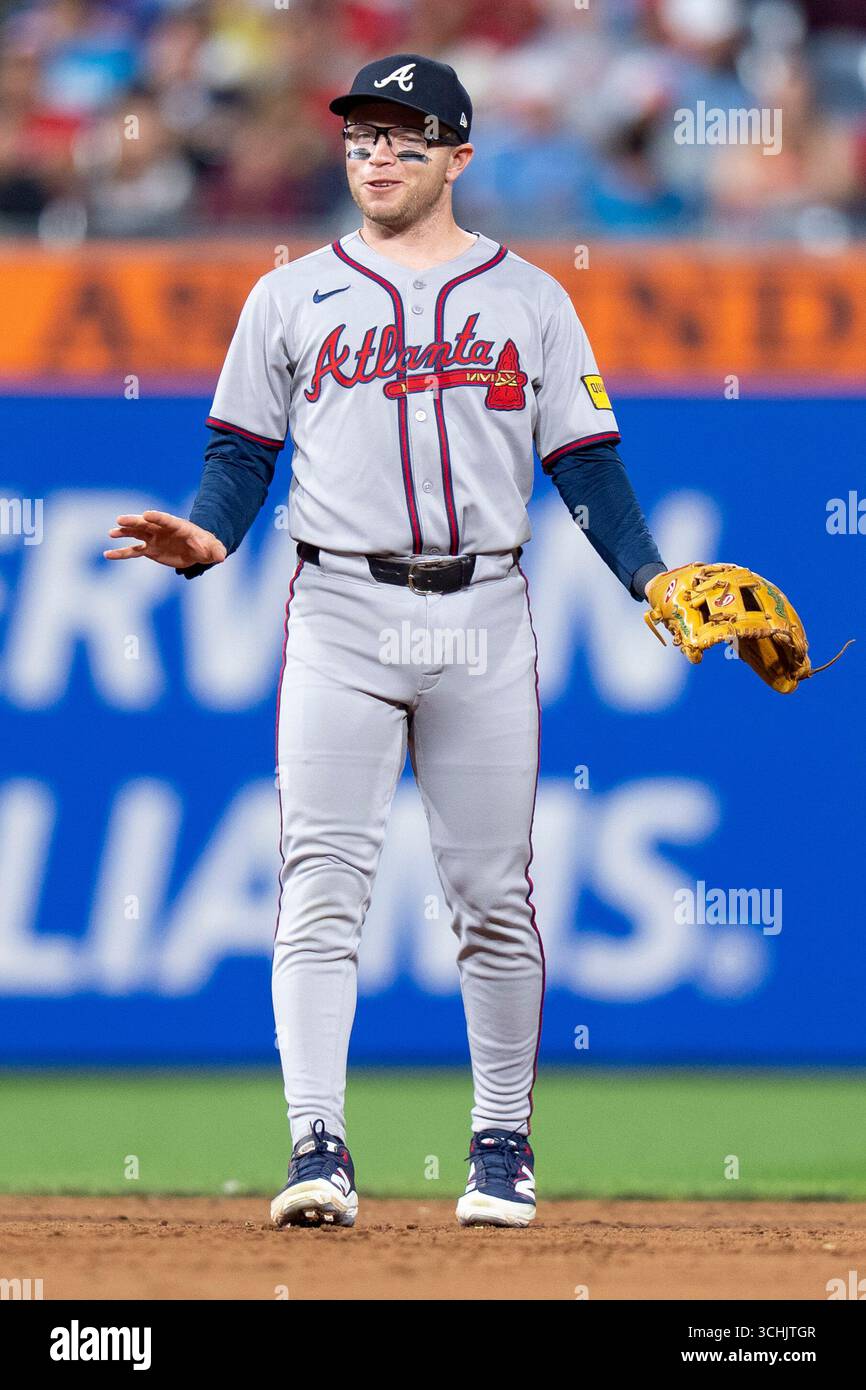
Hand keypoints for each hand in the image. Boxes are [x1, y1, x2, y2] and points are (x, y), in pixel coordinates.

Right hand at [104, 510, 227, 568]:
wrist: (198, 550)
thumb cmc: (207, 546)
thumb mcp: (214, 549)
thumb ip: (216, 550)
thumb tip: (222, 557)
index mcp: (177, 526)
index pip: (166, 520)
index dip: (157, 517)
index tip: (147, 514)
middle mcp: (162, 530)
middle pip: (146, 524)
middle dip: (134, 521)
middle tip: (120, 519)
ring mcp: (154, 538)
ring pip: (136, 534)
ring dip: (124, 533)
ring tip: (112, 533)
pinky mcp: (149, 549)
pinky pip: (133, 551)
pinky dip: (121, 553)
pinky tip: (107, 554)